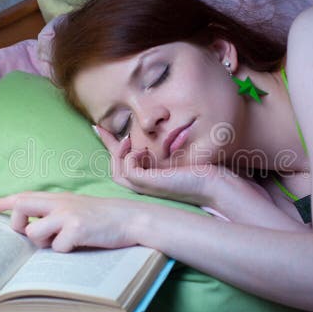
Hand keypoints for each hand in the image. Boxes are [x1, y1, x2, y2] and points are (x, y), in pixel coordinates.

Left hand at [0, 191, 137, 251]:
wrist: (131, 219)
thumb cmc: (104, 218)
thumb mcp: (78, 208)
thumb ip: (56, 214)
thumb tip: (33, 229)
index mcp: (59, 198)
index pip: (24, 196)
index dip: (3, 201)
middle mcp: (60, 203)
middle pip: (21, 207)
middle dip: (16, 222)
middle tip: (25, 232)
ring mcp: (67, 216)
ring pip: (34, 233)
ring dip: (43, 242)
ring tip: (61, 242)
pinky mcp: (77, 230)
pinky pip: (57, 247)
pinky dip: (65, 251)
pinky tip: (80, 245)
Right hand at [95, 125, 226, 205]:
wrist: (212, 183)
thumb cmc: (199, 170)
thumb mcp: (175, 153)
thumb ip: (162, 146)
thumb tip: (156, 125)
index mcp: (148, 179)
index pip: (122, 164)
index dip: (109, 146)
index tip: (100, 127)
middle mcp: (144, 185)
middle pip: (114, 170)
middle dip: (107, 147)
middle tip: (101, 127)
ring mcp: (146, 187)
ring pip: (117, 172)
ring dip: (118, 153)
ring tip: (127, 139)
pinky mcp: (150, 184)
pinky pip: (128, 171)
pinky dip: (129, 158)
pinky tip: (141, 150)